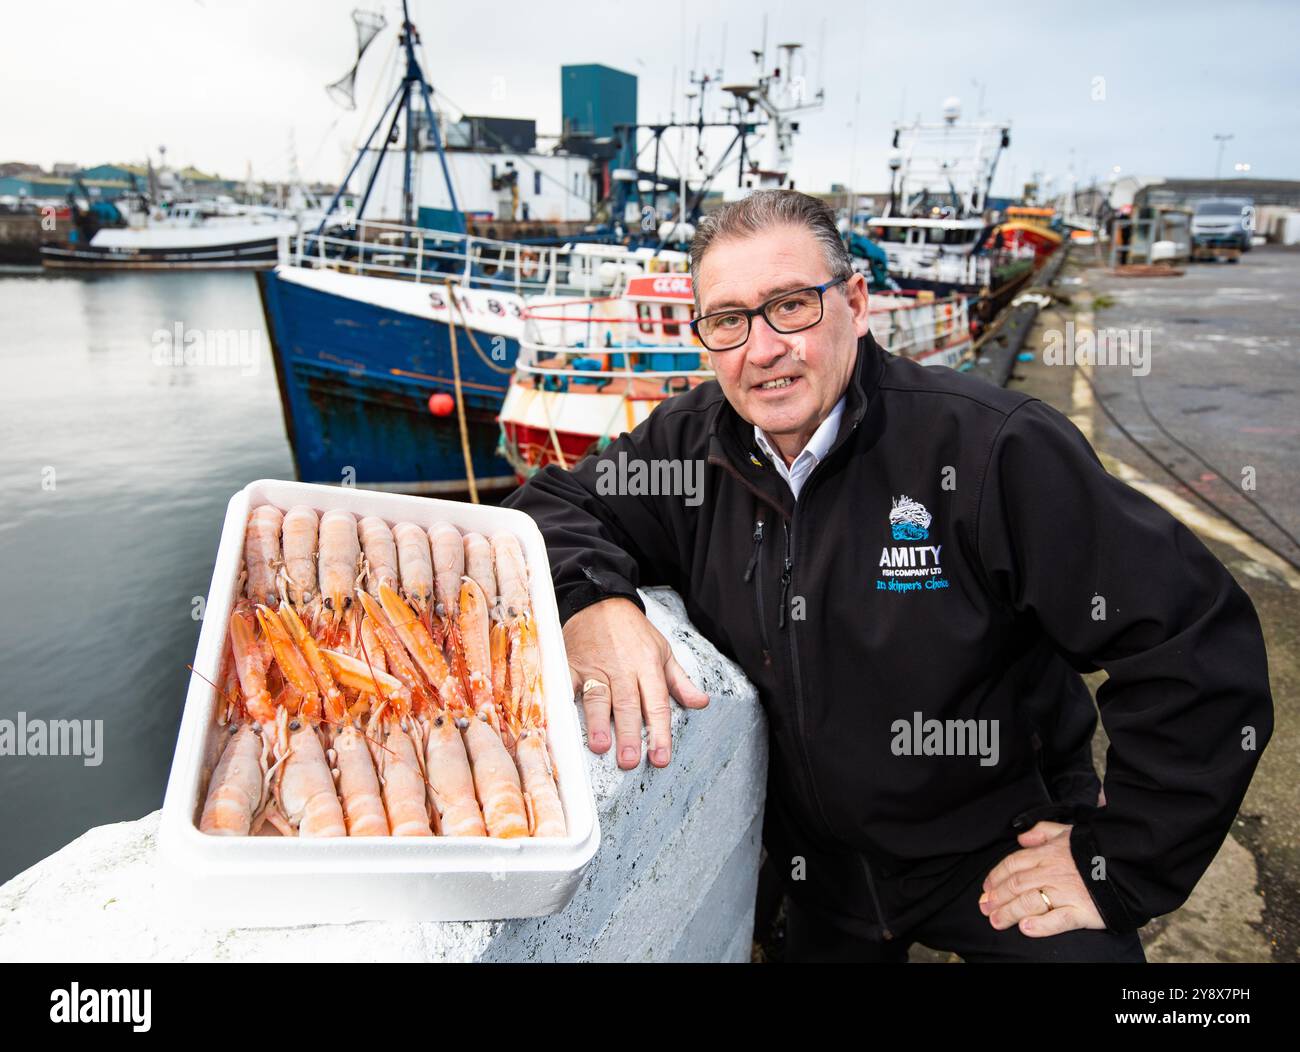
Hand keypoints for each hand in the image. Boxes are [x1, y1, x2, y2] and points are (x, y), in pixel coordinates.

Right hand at [564, 597, 709, 769]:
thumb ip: (680, 681)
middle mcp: (622, 668)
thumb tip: (701, 703)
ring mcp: (595, 667)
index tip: (660, 757)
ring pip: (598, 697)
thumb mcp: (663, 650)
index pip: (657, 703)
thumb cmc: (633, 631)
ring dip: (599, 722)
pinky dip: (564, 701)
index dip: (659, 732)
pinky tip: (563, 720)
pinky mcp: (571, 664)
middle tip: (630, 760)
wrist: (600, 601)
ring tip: (601, 746)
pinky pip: (566, 685)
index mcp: (648, 666)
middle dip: (629, 734)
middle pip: (627, 704)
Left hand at [979, 821, 1105, 936]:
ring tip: (997, 921)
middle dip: (997, 898)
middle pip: (1016, 885)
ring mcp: (1066, 892)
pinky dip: (1041, 925)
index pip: (1012, 865)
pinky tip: (1026, 929)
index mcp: (1047, 853)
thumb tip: (1022, 838)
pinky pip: (1058, 920)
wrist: (1129, 861)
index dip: (995, 877)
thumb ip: (1042, 831)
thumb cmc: (1096, 847)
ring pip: (1030, 902)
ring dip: (1009, 913)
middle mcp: (1052, 872)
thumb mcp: (1067, 830)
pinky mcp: (1082, 910)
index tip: (986, 889)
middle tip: (985, 909)